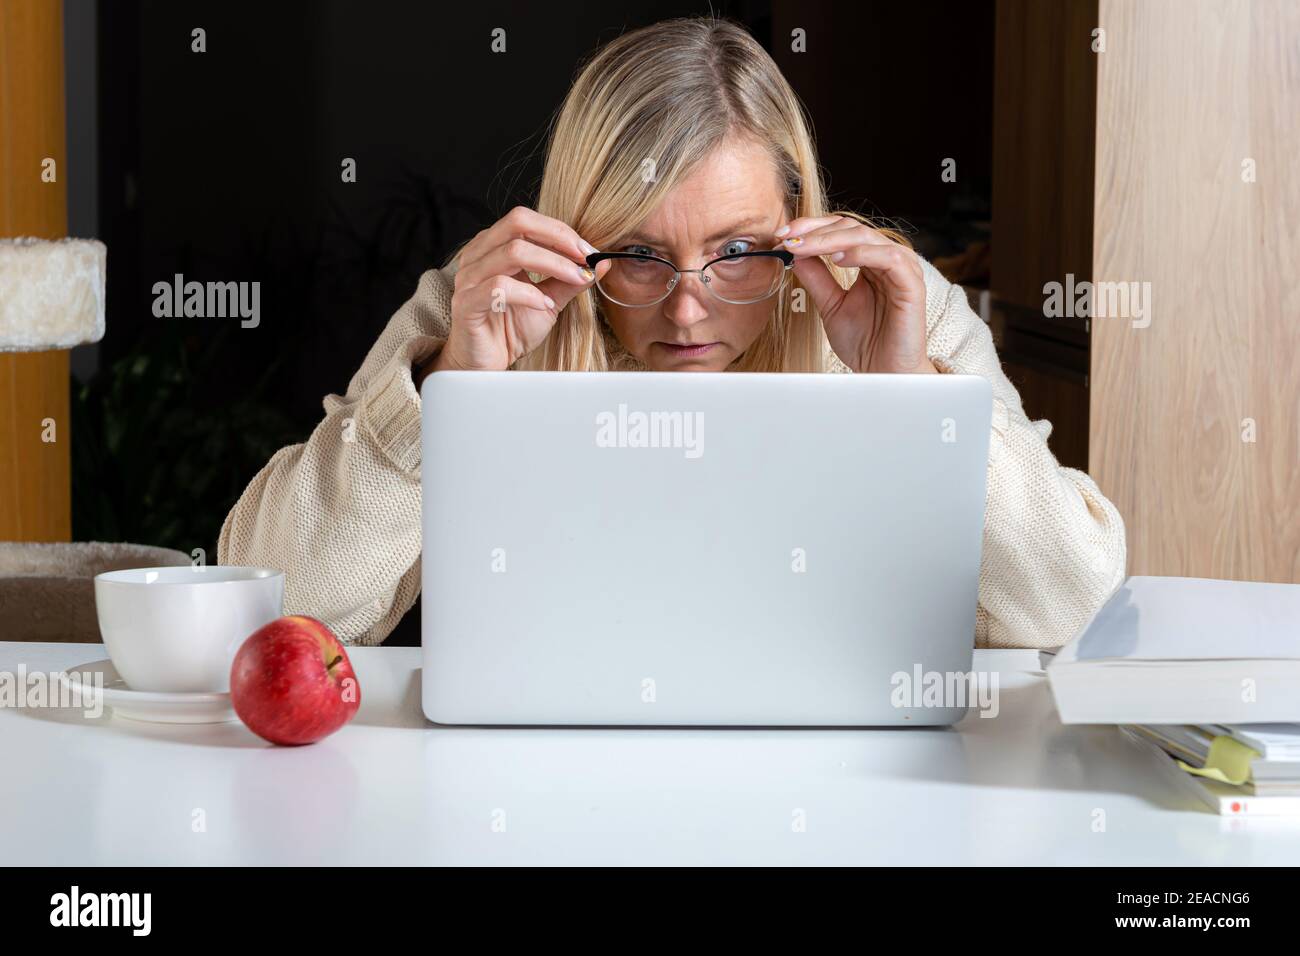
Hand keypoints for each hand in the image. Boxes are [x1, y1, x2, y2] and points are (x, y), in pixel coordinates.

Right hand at [435, 206, 611, 371]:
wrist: (487, 365)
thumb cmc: (510, 330)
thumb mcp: (548, 301)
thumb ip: (569, 281)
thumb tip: (601, 263)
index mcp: (493, 246)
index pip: (526, 220)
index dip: (560, 231)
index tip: (589, 251)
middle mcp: (477, 255)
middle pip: (518, 223)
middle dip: (558, 238)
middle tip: (584, 258)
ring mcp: (469, 278)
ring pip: (512, 253)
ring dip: (552, 264)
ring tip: (574, 280)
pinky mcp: (466, 304)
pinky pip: (498, 288)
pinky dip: (528, 294)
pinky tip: (544, 305)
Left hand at [777, 216, 934, 373]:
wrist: (881, 374)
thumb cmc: (863, 342)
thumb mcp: (830, 305)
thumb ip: (816, 278)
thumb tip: (794, 252)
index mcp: (869, 261)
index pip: (840, 230)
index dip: (811, 228)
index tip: (782, 234)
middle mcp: (886, 259)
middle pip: (851, 228)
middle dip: (816, 231)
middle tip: (788, 238)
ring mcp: (902, 270)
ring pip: (867, 238)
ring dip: (833, 239)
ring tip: (806, 246)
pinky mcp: (912, 285)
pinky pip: (890, 258)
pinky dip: (863, 254)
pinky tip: (838, 259)